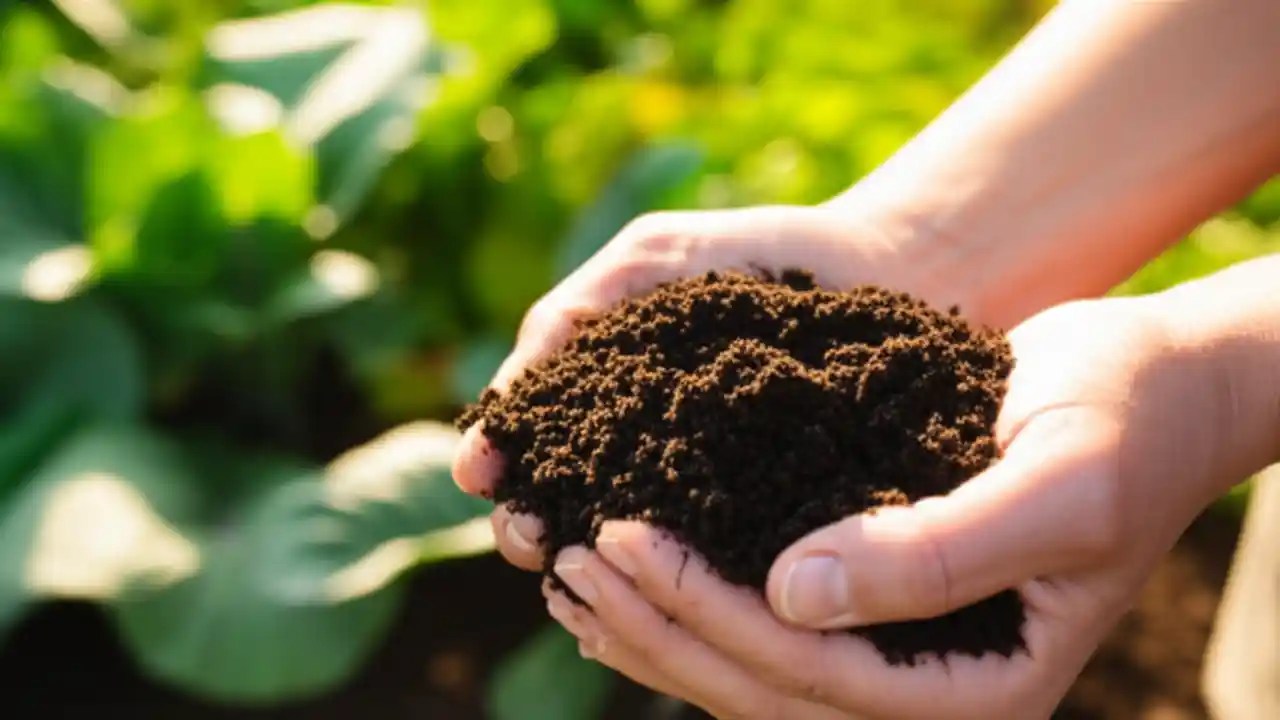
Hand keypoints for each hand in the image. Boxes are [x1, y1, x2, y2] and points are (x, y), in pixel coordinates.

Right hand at [453, 201, 989, 571]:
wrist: (895, 268)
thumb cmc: (769, 254)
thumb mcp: (659, 257)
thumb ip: (585, 303)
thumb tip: (516, 382)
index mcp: (612, 384)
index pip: (535, 431)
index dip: (500, 454)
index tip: (480, 472)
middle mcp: (649, 440)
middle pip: (568, 493)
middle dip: (533, 515)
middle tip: (529, 532)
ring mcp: (704, 478)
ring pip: (629, 530)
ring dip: (591, 549)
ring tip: (577, 558)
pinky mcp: (767, 505)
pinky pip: (709, 543)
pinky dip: (671, 560)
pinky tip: (655, 574)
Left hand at [532, 296, 1230, 718]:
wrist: (1154, 389)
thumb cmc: (1124, 426)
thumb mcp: (1057, 486)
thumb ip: (938, 554)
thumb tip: (790, 595)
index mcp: (978, 687)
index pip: (815, 680)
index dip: (706, 616)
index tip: (620, 538)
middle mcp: (930, 687)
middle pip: (765, 692)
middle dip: (659, 630)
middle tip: (567, 559)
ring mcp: (900, 655)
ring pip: (753, 675)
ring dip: (655, 630)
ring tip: (567, 577)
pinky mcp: (875, 605)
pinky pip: (767, 630)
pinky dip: (692, 606)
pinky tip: (627, 573)